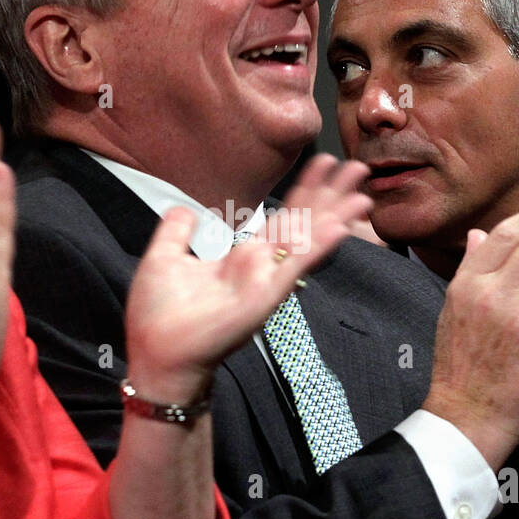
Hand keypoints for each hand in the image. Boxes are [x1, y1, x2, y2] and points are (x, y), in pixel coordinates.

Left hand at [124, 154, 370, 401]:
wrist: (156, 355)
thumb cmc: (157, 316)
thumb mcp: (163, 259)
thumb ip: (177, 232)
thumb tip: (184, 209)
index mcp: (241, 259)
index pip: (280, 218)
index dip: (303, 190)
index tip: (323, 162)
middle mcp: (260, 268)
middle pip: (303, 224)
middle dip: (330, 196)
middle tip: (358, 169)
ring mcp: (265, 283)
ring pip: (307, 243)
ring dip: (336, 219)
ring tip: (361, 196)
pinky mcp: (263, 299)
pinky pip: (293, 268)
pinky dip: (316, 248)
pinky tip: (338, 229)